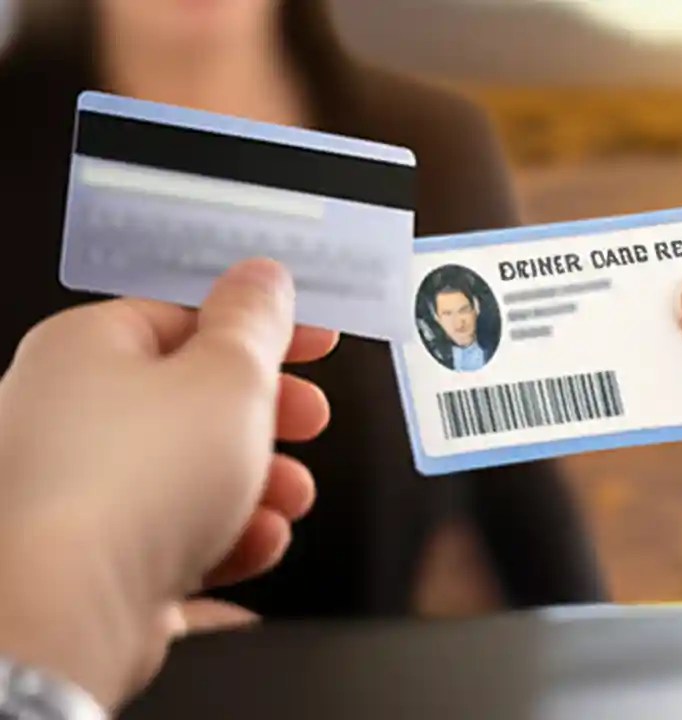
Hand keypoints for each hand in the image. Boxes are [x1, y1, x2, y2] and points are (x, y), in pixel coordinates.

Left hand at [0, 259, 336, 708]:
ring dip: (254, 487)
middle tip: (307, 422)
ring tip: (287, 501)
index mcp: (84, 348)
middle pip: (190, 401)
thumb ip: (254, 321)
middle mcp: (60, 414)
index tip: (314, 341)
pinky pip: (166, 539)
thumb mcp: (229, 376)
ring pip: (183, 476)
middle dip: (266, 420)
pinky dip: (219, 541)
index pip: (184, 316)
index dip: (261, 327)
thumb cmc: (133, 484)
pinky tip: (251, 547)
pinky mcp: (83, 562)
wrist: (67, 613)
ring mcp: (69, 494)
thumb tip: (262, 279)